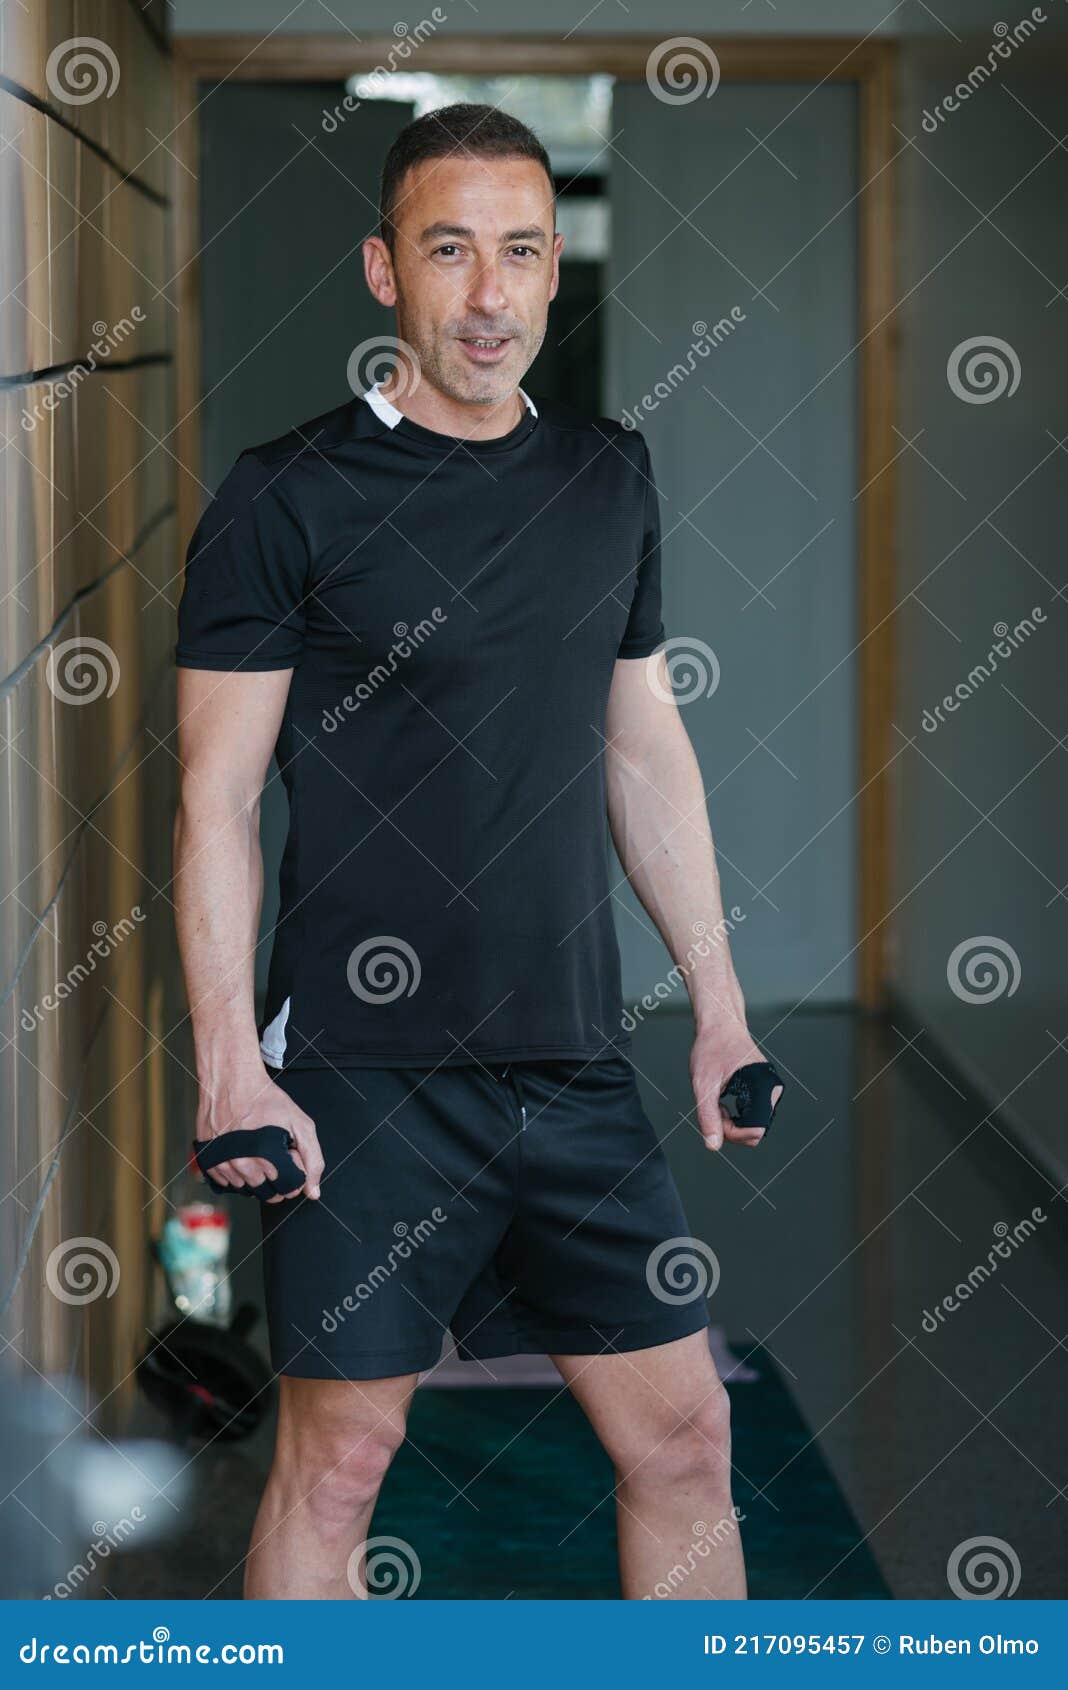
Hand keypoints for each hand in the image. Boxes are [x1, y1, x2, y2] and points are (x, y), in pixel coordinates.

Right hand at [194, 1071, 323, 1202]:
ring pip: (246, 1189)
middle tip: (274, 1152)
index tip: (289, 1156)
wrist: (231, 1080)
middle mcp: (242, 1165)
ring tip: (256, 1149)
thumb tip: (313, 1193)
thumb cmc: (265, 1099)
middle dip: (276, 1177)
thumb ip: (312, 1159)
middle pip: (267, 1192)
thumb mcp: (300, 1123)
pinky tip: (241, 1152)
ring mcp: (223, 1164)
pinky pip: (226, 1182)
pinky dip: (236, 1173)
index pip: (287, 1190)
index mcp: (267, 1158)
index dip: (293, 1174)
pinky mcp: (208, 1161)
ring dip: (255, 1176)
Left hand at [690, 1024, 781, 1151]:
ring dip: (734, 1121)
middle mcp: (773, 1090)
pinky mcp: (765, 1090)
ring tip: (718, 1099)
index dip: (731, 1133)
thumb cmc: (711, 1048)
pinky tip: (725, 1097)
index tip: (714, 1115)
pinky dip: (737, 1114)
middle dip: (731, 1128)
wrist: (720, 1025)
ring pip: (754, 1125)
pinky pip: (754, 1115)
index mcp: (764, 1088)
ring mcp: (771, 1091)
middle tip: (714, 1106)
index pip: (755, 1132)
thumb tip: (712, 1146)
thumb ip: (708, 1115)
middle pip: (755, 1132)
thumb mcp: (704, 1083)